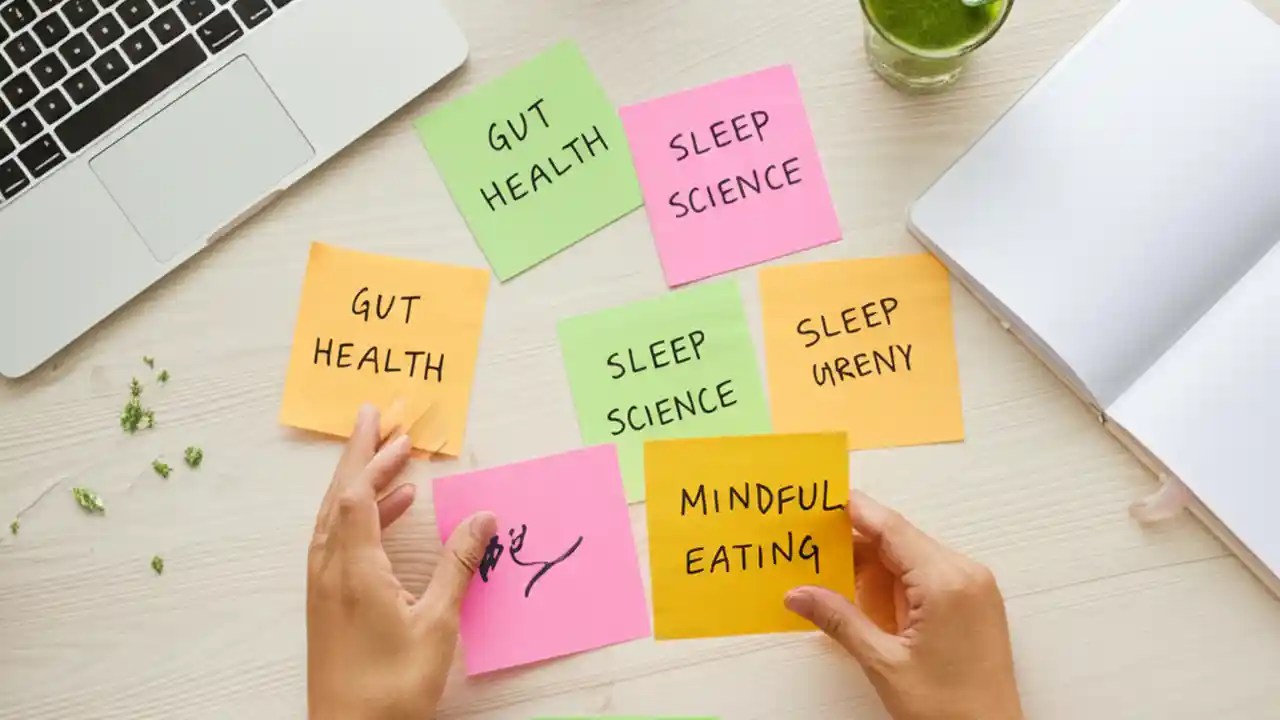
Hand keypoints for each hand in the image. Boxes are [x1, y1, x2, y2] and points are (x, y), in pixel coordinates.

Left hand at [307, 404, 496, 719]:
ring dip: (361, 485)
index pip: (358, 495)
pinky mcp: (326, 604)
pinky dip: (361, 519)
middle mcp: (329, 571)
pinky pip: (337, 542)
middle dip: (360, 456)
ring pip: (336, 519)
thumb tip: (482, 518)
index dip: (373, 457)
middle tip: (377, 421)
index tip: (391, 427)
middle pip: (340, 497)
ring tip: (394, 466)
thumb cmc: (393, 685)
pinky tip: (388, 520)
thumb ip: (458, 564)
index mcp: (353, 569)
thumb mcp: (438, 622)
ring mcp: (323, 588)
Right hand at [785, 491, 1021, 719]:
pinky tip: (865, 598)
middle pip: (899, 540)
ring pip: (910, 558)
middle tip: (813, 545)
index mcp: (946, 582)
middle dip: (856, 543)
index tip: (821, 499)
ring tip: (830, 575)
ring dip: (873, 565)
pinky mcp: (974, 603)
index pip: (891, 528)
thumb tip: (799, 594)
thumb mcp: (883, 663)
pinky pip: (926, 576)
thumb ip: (839, 620)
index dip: (854, 510)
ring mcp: (973, 588)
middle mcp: (965, 574)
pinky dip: (895, 582)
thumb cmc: (949, 710)